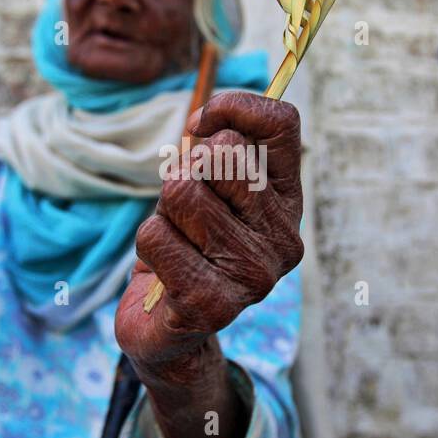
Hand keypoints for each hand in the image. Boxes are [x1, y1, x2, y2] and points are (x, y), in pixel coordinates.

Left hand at [115, 91, 304, 385]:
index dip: (232, 107)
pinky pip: (155, 235)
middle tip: (184, 209)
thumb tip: (204, 123)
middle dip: (185, 171)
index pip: (280, 123)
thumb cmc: (187, 245)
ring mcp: (253, 276)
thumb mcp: (207, 189)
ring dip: (163, 212)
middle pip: (222, 153)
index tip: (199, 127)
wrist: (168, 330)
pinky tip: (164, 271)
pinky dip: (148, 244)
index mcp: (289, 201)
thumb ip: (216, 151)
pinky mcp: (212, 305)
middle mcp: (284, 238)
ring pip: (183, 191)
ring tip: (177, 242)